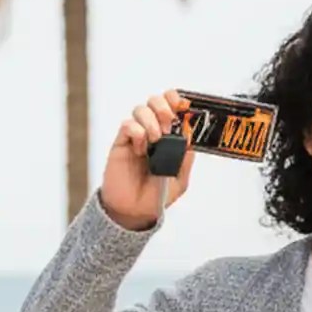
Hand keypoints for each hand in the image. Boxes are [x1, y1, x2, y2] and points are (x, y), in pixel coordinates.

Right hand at [100, 89, 194, 229]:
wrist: (135, 211)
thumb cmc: (157, 195)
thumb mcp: (180, 179)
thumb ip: (185, 157)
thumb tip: (190, 135)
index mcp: (169, 138)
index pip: (171, 107)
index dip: (176, 100)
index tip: (182, 105)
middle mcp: (152, 133)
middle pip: (154, 101)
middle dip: (164, 107)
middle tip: (168, 124)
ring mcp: (136, 137)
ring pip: (140, 109)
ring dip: (151, 121)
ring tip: (155, 141)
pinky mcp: (121, 143)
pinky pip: (127, 125)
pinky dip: (137, 132)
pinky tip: (141, 150)